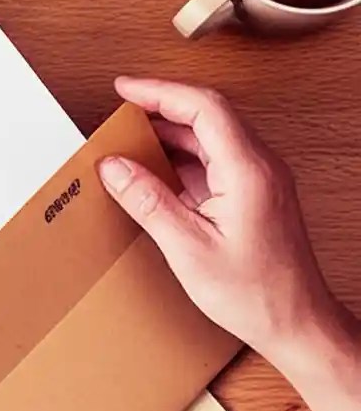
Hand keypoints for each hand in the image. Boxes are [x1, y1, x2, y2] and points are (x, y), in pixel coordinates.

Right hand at [97, 77, 344, 360]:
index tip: (125, 89)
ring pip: (211, 137)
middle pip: (207, 115)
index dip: (159, 92)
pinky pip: (216, 160)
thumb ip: (148, 201)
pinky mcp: (255, 194)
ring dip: (171, 133)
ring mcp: (260, 179)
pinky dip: (182, 158)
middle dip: (161, 107)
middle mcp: (260, 166)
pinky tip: (157, 173)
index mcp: (247, 171)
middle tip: (122, 112)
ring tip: (131, 142)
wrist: (295, 321)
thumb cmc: (254, 292)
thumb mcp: (187, 248)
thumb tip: (115, 168)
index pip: (203, 108)